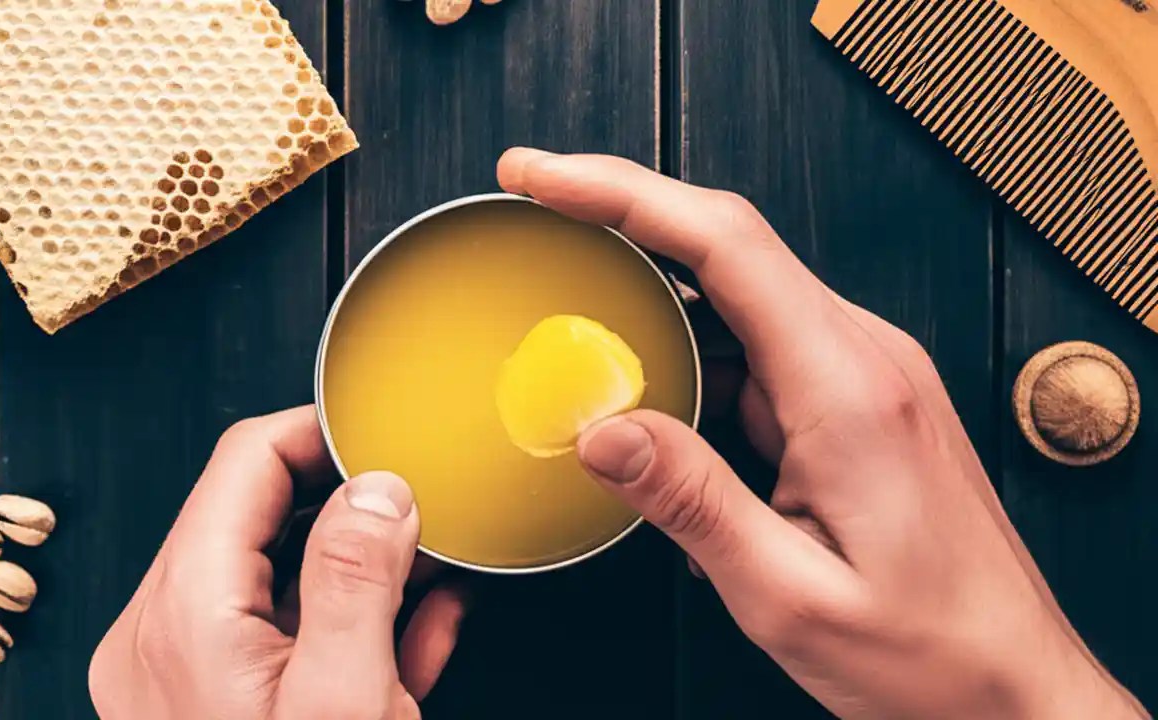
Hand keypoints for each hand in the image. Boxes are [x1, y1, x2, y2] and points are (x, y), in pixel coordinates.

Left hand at [89, 406, 464, 718]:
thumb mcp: (345, 703)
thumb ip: (354, 581)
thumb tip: (376, 485)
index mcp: (185, 614)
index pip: (243, 465)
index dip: (319, 433)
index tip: (386, 432)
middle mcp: (164, 632)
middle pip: (257, 512)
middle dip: (351, 502)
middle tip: (427, 505)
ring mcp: (182, 669)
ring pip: (275, 569)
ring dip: (358, 561)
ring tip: (434, 572)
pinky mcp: (213, 700)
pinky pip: (277, 628)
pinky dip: (343, 617)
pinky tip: (414, 629)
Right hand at [498, 149, 1147, 718]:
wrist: (1015, 685)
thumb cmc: (926, 652)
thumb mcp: (790, 595)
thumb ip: (690, 502)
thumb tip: (599, 428)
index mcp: (849, 388)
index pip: (726, 244)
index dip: (623, 193)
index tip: (542, 179)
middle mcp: (863, 359)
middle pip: (726, 250)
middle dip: (621, 224)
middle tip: (533, 219)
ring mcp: (865, 375)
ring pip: (739, 301)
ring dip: (654, 302)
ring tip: (574, 318)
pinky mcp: (857, 403)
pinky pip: (760, 352)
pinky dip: (694, 357)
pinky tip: (652, 391)